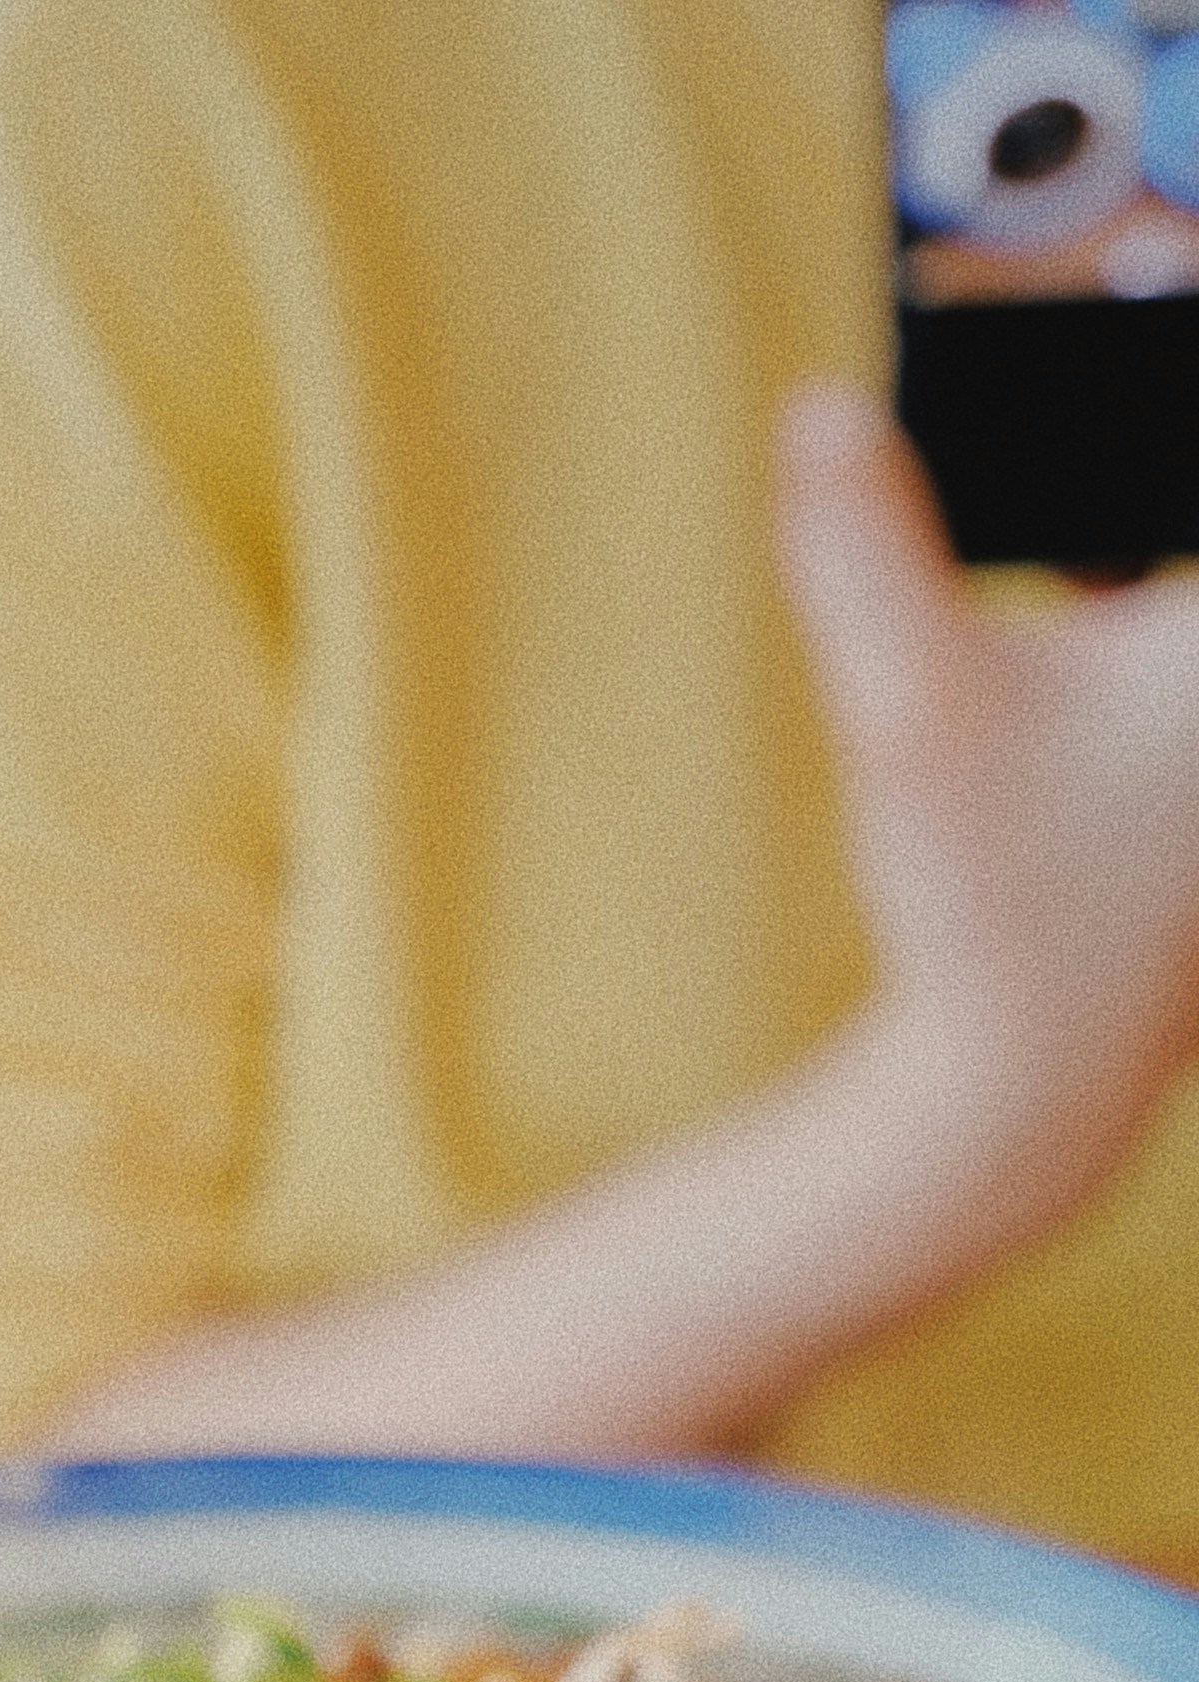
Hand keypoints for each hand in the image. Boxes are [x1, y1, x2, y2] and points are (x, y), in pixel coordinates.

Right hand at [777, 380, 1198, 1216]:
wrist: (1029, 1089)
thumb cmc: (991, 911)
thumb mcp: (911, 713)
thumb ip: (858, 551)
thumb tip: (818, 412)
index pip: (1182, 447)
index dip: (1165, 346)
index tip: (1136, 292)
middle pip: (1174, 517)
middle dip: (1139, 452)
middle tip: (1113, 340)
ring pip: (1175, 589)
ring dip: (1137, 531)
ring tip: (1106, 463)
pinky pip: (1171, 667)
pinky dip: (1138, 609)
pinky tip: (1079, 590)